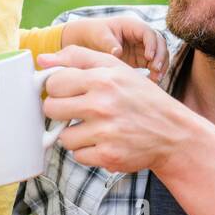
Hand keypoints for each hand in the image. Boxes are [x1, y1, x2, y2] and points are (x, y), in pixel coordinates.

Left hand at [36, 45, 196, 173]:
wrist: (172, 133)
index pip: (54, 83)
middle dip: (61, 111)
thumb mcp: (116, 68)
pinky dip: (88, 151)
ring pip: (63, 136)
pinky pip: (78, 155)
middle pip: (51, 109)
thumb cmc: (140, 97)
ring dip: (75, 134)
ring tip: (95, 128)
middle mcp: (102, 105)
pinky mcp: (108, 156)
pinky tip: (104, 142)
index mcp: (102, 79)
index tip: (69, 92)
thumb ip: (78, 58)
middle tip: (79, 111)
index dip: (58, 88)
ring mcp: (105, 132)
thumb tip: (42, 60)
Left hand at [61, 16, 169, 82]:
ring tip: (156, 79)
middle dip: (161, 56)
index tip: (148, 57)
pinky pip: (154, 64)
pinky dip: (156, 72)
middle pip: (160, 43)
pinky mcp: (141, 58)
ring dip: (161, 65)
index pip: (149, 33)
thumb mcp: (100, 36)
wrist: (90, 40)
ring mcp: (143, 47)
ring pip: (160, 54)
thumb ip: (110, 44)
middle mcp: (141, 35)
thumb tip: (118, 53)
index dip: (152, 44)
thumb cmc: (95, 34)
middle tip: (156, 70)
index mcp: (133, 25)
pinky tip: (152, 82)